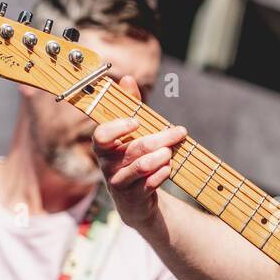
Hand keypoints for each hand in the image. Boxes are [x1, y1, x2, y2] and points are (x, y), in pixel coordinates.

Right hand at [92, 75, 188, 229]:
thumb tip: (126, 78)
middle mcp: (107, 165)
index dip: (118, 128)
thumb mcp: (131, 133)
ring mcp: (119, 183)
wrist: (136, 200)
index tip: (136, 122)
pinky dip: (163, 173)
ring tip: (171, 152)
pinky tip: (169, 168)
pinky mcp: (133, 197)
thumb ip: (129, 107)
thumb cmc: (133, 158)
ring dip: (163, 156)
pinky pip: (151, 183)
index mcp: (103, 147)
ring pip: (143, 166)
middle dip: (161, 138)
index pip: (101, 136)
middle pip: (135, 148)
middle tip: (179, 131)